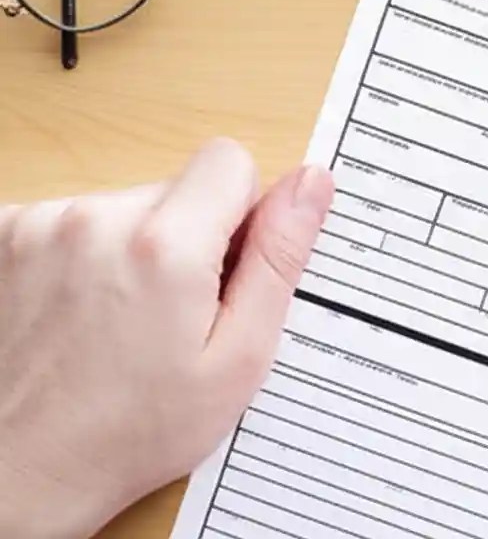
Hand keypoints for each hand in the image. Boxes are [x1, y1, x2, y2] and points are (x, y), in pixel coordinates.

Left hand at [0, 139, 333, 538]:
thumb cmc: (130, 432)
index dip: (242, 213)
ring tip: (118, 323)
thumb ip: (278, 259)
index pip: (229, 161)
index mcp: (166, 247)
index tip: (226, 270)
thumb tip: (311, 183)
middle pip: (174, 189)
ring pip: (121, 207)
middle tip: (172, 315)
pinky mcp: (1, 236)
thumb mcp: (237, 359)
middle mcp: (96, 220)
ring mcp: (39, 226)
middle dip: (186, 239)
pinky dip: (78, 257)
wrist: (18, 472)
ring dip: (129, 249)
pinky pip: (69, 221)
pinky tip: (75, 315)